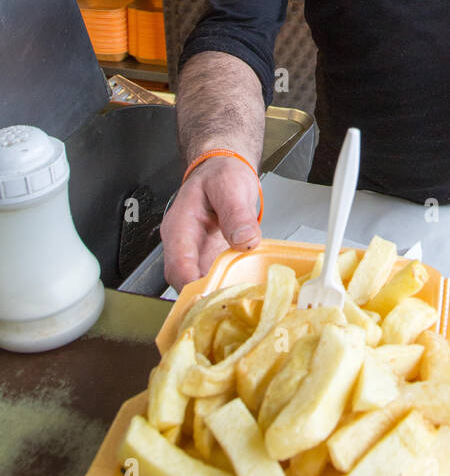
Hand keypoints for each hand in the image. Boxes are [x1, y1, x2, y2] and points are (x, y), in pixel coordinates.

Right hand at [161, 157, 261, 291]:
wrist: (224, 171)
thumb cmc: (221, 175)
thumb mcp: (230, 186)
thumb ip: (236, 212)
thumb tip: (245, 240)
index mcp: (180, 227)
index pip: (178, 265)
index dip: (192, 284)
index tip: (211, 295)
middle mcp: (183, 245)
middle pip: (184, 282)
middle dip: (203, 296)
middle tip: (230, 304)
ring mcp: (197, 254)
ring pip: (198, 285)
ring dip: (216, 294)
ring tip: (240, 301)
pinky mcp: (211, 258)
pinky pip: (214, 278)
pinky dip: (226, 287)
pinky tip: (244, 290)